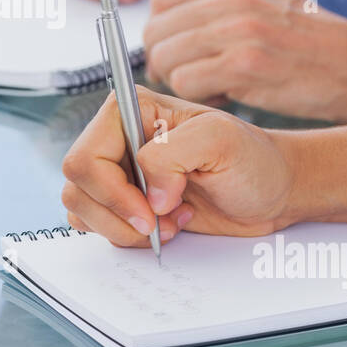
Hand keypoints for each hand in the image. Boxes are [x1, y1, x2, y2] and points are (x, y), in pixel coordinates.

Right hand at [60, 87, 295, 246]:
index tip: (151, 210)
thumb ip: (172, 156)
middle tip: (161, 220)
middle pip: (77, 187)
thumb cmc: (252, 159)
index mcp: (130, 110)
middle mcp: (116, 138)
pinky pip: (95, 225)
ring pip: (81, 210)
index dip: (111, 191)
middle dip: (119, 215)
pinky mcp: (123, 201)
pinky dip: (127, 236)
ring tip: (168, 221)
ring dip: (124, 229)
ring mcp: (117, 172)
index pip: (85, 157)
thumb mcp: (221, 140)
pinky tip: (166, 224)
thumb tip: (148, 194)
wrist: (269, 191)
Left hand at [144, 0, 346, 123]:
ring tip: (211, 87)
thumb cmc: (313, 47)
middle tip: (187, 79)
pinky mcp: (245, 64)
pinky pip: (185, 82)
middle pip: (156, 30)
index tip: (175, 53)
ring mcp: (239, 29)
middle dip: (162, 61)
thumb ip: (220, 7)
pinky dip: (197, 97)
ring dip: (178, 81)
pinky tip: (224, 98)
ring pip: (165, 57)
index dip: (161, 31)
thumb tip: (170, 26)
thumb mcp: (266, 5)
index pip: (162, 0)